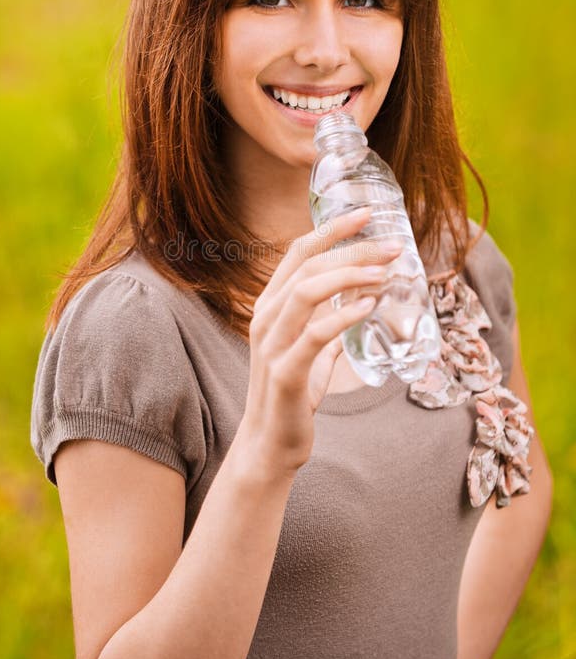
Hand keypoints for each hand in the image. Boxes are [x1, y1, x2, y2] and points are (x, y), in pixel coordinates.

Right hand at [239, 208, 402, 477]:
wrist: (270, 444)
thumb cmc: (292, 394)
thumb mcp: (311, 349)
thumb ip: (328, 322)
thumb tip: (362, 301)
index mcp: (271, 305)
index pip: (299, 252)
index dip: (332, 229)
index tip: (367, 214)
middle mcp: (266, 317)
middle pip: (308, 266)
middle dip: (353, 250)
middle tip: (394, 247)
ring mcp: (272, 344)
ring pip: (307, 291)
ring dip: (350, 276)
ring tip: (386, 274)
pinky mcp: (284, 372)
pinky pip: (314, 335)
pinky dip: (343, 316)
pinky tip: (370, 306)